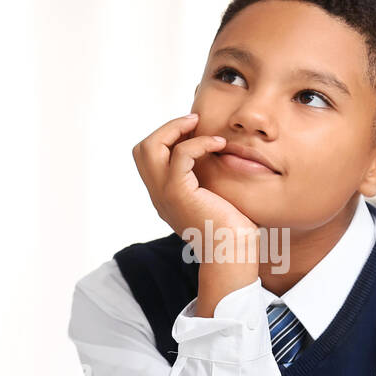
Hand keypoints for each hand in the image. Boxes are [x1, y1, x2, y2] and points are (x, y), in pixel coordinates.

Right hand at [132, 113, 261, 315]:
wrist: (233, 254)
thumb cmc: (233, 231)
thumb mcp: (215, 198)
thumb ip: (208, 179)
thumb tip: (222, 157)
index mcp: (165, 196)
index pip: (149, 158)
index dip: (167, 138)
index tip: (193, 130)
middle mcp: (159, 195)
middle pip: (142, 149)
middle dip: (166, 128)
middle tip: (194, 121)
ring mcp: (165, 194)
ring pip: (149, 147)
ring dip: (175, 128)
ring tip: (200, 125)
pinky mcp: (179, 194)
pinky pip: (180, 155)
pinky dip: (198, 142)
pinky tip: (218, 144)